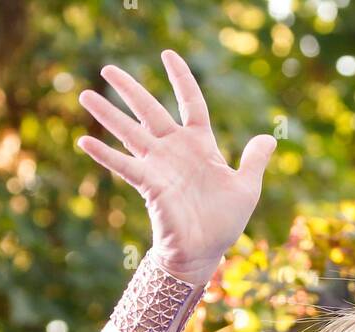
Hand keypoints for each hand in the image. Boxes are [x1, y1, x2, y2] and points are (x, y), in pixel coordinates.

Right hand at [77, 50, 276, 281]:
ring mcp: (159, 166)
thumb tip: (269, 137)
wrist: (204, 253)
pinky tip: (86, 140)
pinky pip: (124, 165)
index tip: (167, 54)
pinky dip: (105, 154)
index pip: (191, 102)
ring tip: (85, 93)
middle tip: (106, 68)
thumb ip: (254, 160)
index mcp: (200, 144)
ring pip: (130, 132)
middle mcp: (175, 150)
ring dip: (108, 113)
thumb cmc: (223, 223)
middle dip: (129, 89)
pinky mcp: (149, 185)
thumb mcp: (246, 188)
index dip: (181, 78)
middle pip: (150, 110)